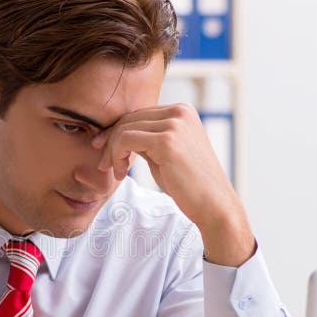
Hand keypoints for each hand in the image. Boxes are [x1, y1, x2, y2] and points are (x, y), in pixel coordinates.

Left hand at [92, 103, 254, 265]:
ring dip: (113, 152)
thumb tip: (119, 132)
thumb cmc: (189, 185)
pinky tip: (122, 172)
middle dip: (110, 141)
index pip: (138, 114)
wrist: (213, 205)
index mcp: (182, 111)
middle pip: (129, 119)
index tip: (104, 150)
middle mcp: (180, 112)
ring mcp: (175, 124)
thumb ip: (147, 139)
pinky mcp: (167, 141)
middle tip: (103, 164)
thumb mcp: (165, 154)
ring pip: (124, 129)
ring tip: (117, 172)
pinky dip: (117, 156)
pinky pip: (126, 140)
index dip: (116, 132)